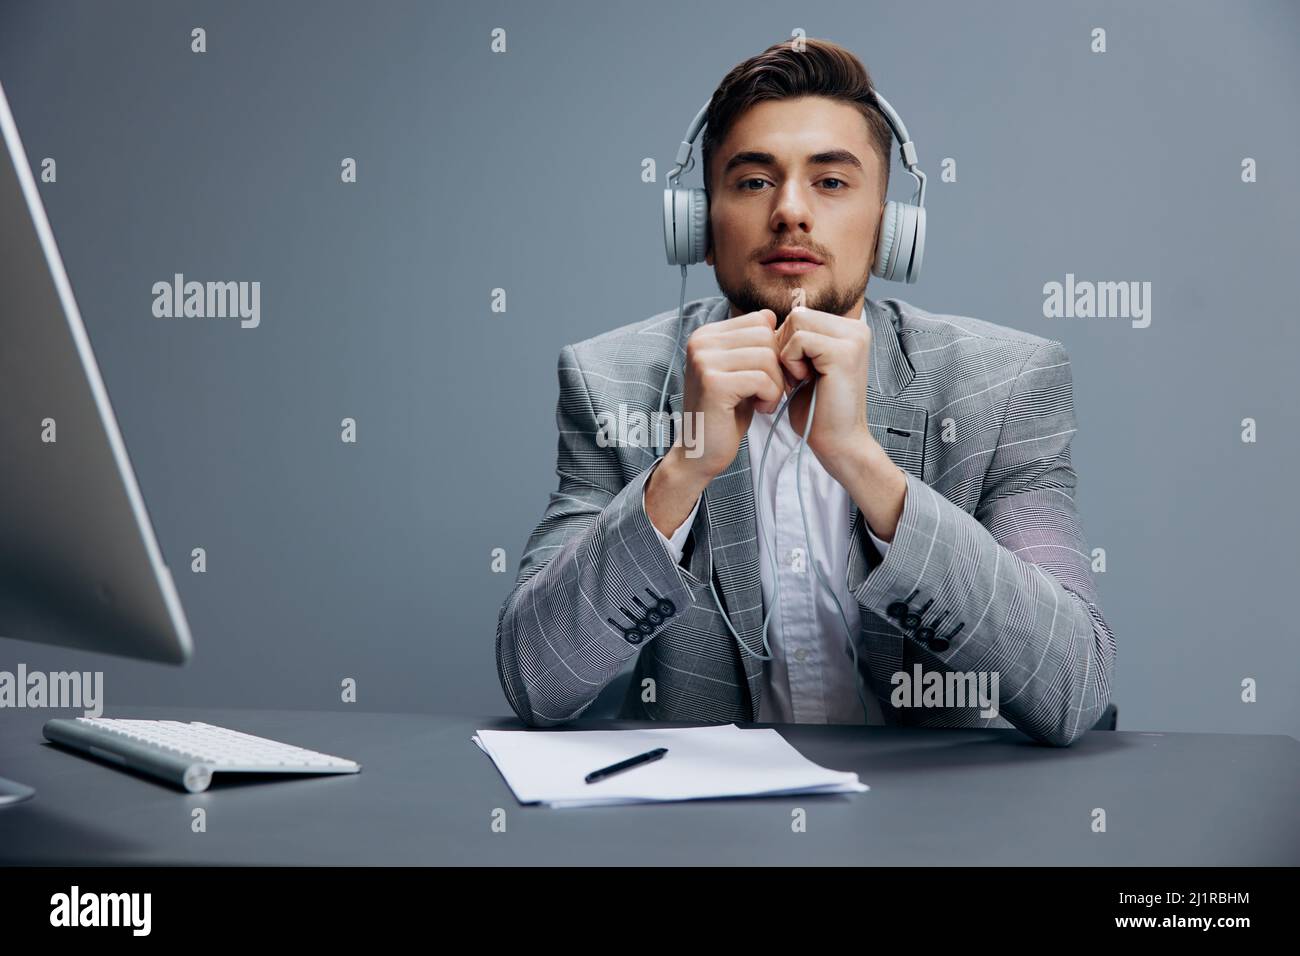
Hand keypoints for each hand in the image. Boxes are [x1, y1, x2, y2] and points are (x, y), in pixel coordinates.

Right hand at [671, 308, 785, 485]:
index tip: (771, 374)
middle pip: (766, 336)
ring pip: (767, 356)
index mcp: (706, 334)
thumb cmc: (727, 412)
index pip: (761, 319)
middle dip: (778, 366)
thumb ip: (755, 343)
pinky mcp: (713, 383)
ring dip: (775, 384)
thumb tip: (778, 315)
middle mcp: (701, 341)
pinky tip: (761, 408)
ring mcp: (704, 361)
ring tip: (764, 400)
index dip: (776, 347)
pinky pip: (761, 378)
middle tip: (770, 391)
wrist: (701, 451)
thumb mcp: (741, 370)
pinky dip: (770, 396)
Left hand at [773, 306, 876, 482]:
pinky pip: (799, 340)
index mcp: (849, 330)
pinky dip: (791, 363)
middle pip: (797, 316)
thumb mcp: (803, 366)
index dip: (786, 343)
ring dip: (787, 355)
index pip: (801, 315)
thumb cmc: (816, 410)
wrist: (837, 442)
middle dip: (785, 347)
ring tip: (801, 379)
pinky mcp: (844, 352)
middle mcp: (856, 329)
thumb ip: (794, 340)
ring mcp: (853, 339)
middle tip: (797, 378)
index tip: (797, 373)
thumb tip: (766, 318)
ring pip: (797, 323)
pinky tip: (805, 382)